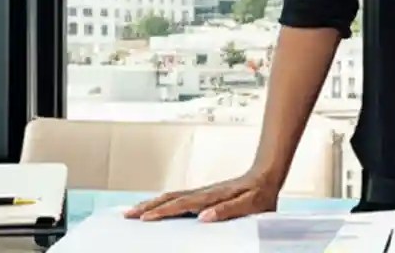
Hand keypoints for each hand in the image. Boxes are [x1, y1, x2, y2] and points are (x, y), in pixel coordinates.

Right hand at [123, 169, 280, 222]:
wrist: (267, 175)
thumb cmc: (260, 193)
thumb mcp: (249, 204)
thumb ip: (228, 210)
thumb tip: (204, 217)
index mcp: (211, 197)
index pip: (180, 205)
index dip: (161, 211)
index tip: (144, 218)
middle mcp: (203, 193)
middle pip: (169, 198)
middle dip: (147, 207)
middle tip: (127, 215)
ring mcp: (202, 192)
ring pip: (171, 196)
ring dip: (152, 203)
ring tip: (134, 211)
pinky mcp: (205, 194)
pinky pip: (178, 198)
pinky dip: (163, 202)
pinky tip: (158, 206)